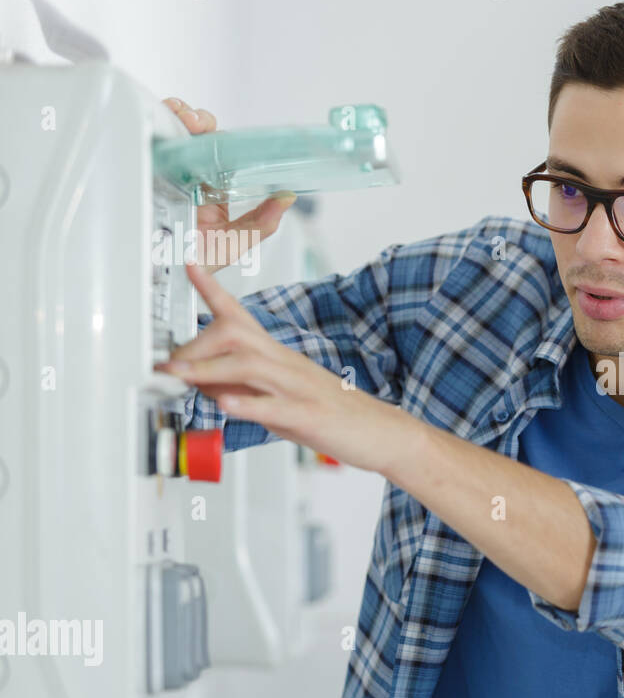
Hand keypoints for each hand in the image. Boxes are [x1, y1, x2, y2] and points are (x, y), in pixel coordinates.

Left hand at [156, 261, 412, 474]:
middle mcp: (287, 365)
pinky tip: (226, 405)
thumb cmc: (334, 415)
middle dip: (194, 345)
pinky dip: (247, 404)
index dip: (212, 288)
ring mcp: (299, 388)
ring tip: (178, 377)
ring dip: (207, 369)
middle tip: (165, 364)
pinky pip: (275, 406)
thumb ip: (243, 386)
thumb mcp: (279, 398)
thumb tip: (201, 379)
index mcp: (278, 357)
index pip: (239, 314)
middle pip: (236, 333)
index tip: (189, 265)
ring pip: (249, 365)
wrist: (384, 433)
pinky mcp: (310, 415)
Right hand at [163, 97, 296, 272]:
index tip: (218, 130)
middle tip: (196, 122)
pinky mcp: (145, 176)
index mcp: (212, 190)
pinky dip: (155, 125)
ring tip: (184, 118)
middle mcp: (189, 179)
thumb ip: (263, 222)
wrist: (165, 278)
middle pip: (195, 138)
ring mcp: (165, 175)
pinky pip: (149, 145)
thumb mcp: (236, 242)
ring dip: (179, 116)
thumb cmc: (198, 263)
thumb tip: (288, 196)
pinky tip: (164, 122)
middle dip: (198, 121)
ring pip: (172, 135)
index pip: (220, 153)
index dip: (220, 137)